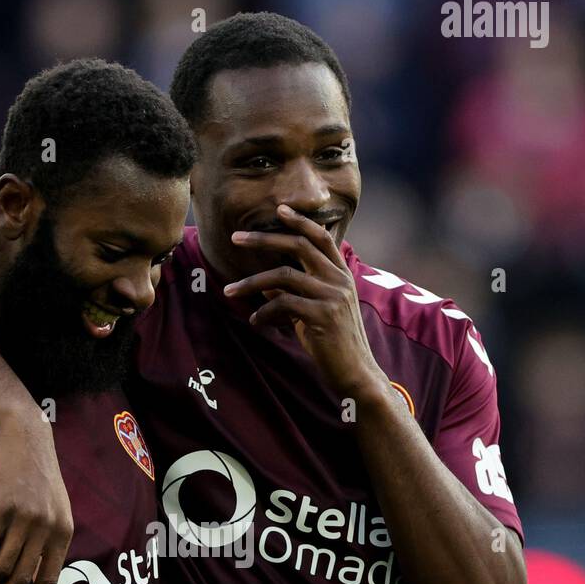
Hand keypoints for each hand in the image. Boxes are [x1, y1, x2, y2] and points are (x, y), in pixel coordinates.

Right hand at [0, 417, 73, 583]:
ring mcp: (24, 519)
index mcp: (64, 532)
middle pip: (21, 579)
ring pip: (0, 567)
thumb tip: (34, 574)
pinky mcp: (1, 508)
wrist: (24, 435)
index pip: (49, 579)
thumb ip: (49, 538)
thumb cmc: (37, 473)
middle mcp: (47, 529)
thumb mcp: (56, 506)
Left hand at [223, 204, 386, 399]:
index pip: (321, 237)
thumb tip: (267, 282)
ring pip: (283, 275)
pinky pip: (283, 304)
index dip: (300, 220)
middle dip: (264, 239)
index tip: (278, 209)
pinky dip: (264, 312)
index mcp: (341, 275)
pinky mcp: (322, 316)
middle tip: (235, 238)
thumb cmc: (334, 344)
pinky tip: (256, 323)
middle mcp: (339, 280)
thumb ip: (296, 293)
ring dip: (251, 282)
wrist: (356, 374)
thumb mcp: (315, 312)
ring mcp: (332, 297)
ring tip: (228, 291)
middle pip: (298, 245)